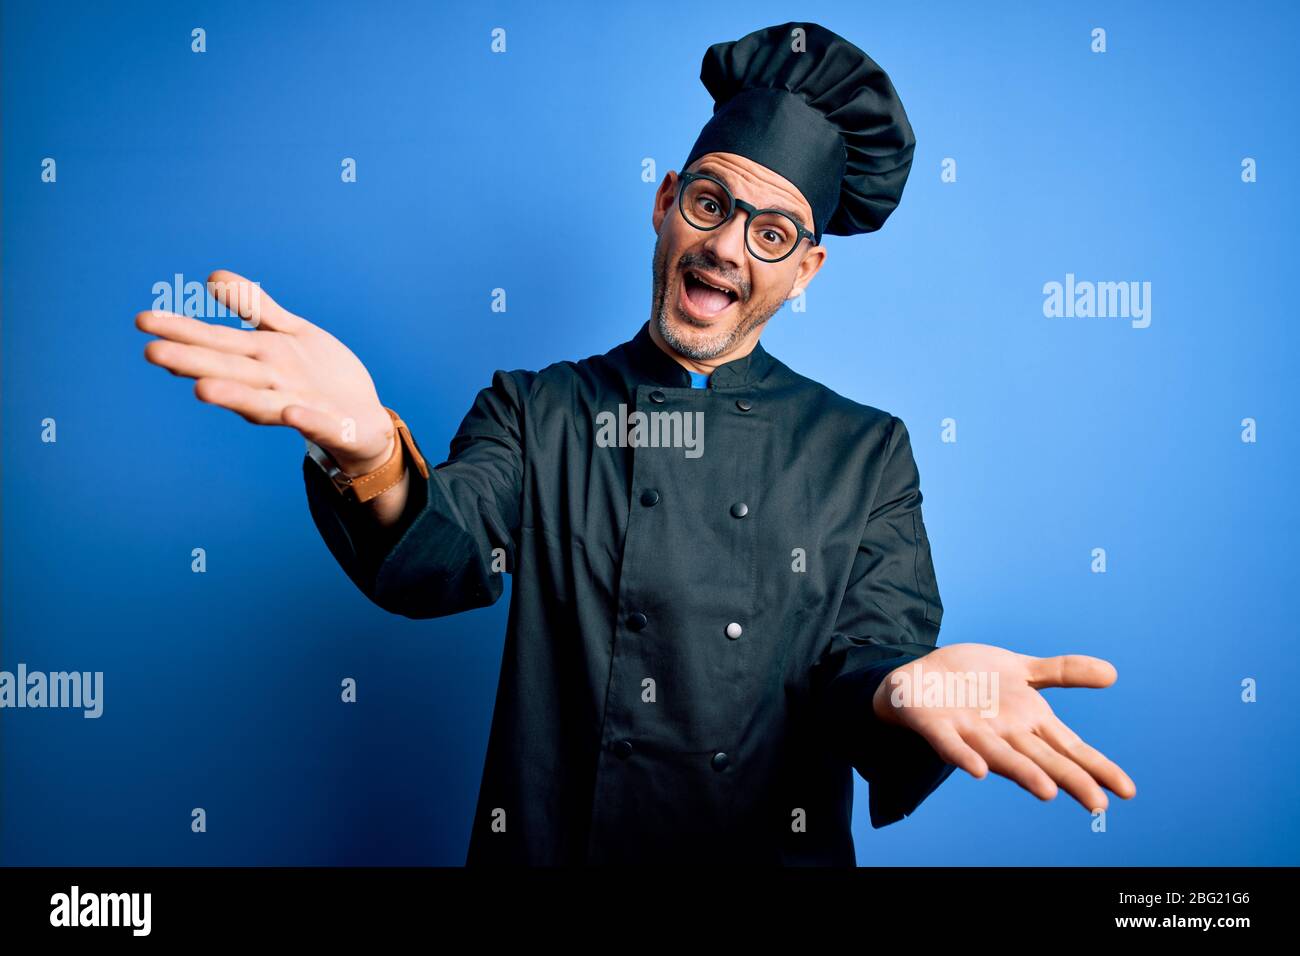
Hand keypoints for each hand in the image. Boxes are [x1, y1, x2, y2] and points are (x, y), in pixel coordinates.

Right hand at [136, 270, 394, 473]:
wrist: (365, 420)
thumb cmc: (319, 377)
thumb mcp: (288, 334)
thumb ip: (253, 308)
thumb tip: (213, 276)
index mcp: (260, 360)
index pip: (216, 343)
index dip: (182, 332)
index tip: (144, 321)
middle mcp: (272, 385)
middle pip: (229, 371)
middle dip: (192, 363)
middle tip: (151, 353)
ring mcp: (300, 407)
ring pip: (261, 402)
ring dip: (234, 397)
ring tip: (202, 390)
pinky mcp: (333, 427)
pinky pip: (317, 423)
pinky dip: (304, 419)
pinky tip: (291, 413)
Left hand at [872, 642, 1136, 812]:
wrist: (919, 677)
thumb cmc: (975, 681)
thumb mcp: (1021, 669)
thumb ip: (1062, 672)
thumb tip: (1112, 674)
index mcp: (1028, 722)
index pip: (1069, 747)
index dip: (1096, 767)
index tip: (1127, 791)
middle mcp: (1004, 734)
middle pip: (1042, 759)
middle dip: (1070, 780)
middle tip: (1099, 804)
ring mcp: (971, 732)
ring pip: (1001, 757)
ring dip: (1023, 774)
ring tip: (1048, 793)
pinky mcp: (937, 727)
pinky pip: (950, 746)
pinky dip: (963, 757)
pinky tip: (977, 770)